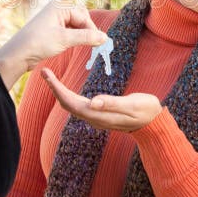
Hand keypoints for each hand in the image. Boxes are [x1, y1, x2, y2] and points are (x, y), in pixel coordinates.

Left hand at [0, 2, 108, 88]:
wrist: (18, 55)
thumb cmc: (38, 43)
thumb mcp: (65, 39)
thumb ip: (86, 37)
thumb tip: (104, 37)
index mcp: (59, 6)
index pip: (83, 15)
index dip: (92, 29)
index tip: (99, 42)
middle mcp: (57, 10)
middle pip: (81, 17)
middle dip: (88, 30)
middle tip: (94, 44)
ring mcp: (54, 19)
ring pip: (76, 24)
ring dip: (82, 34)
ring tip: (87, 46)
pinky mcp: (52, 30)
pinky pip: (69, 30)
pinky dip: (75, 37)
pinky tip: (76, 45)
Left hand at [41, 68, 161, 131]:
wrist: (153, 124)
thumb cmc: (146, 111)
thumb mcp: (133, 105)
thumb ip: (113, 103)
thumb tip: (93, 101)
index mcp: (99, 114)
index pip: (71, 102)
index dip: (57, 90)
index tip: (48, 76)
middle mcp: (94, 117)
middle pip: (67, 104)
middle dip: (54, 88)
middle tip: (44, 72)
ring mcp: (96, 117)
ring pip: (71, 105)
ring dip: (59, 92)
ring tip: (50, 78)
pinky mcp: (99, 114)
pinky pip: (78, 105)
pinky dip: (68, 95)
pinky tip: (65, 88)